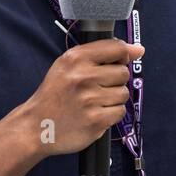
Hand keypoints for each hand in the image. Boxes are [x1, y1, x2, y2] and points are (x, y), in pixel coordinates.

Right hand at [21, 38, 144, 154]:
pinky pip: (119, 112)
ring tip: (93, 103)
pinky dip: (110, 115)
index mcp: (75, 58)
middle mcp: (82, 76)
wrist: (36, 126)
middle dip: (114, 81)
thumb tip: (138, 50)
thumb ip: (101, 53)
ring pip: (123, 94)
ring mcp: (89, 99)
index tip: (116, 63)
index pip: (116, 48)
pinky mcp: (96, 120)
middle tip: (96, 88)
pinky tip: (95, 114)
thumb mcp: (67, 66)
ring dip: (113, 99)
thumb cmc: (55, 95)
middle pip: (123, 73)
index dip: (122, 57)